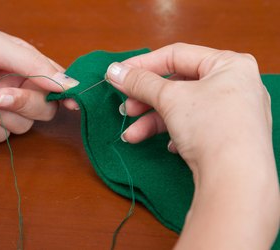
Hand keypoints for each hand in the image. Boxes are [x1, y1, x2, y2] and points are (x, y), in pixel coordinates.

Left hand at [0, 7, 78, 142]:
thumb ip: (34, 66)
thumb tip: (70, 84)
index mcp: (24, 64)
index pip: (56, 84)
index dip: (67, 95)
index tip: (73, 104)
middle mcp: (15, 86)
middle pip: (42, 110)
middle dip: (25, 104)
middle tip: (2, 93)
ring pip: (22, 126)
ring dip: (0, 114)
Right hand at [106, 43, 279, 248]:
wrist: (235, 180)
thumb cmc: (210, 126)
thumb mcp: (170, 98)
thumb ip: (140, 82)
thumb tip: (114, 70)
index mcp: (229, 64)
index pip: (176, 55)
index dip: (143, 64)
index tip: (118, 74)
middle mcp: (235, 85)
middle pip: (178, 84)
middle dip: (146, 99)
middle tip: (125, 109)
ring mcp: (233, 112)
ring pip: (182, 108)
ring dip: (153, 121)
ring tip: (132, 134)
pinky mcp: (227, 136)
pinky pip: (194, 126)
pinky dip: (175, 133)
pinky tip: (168, 147)